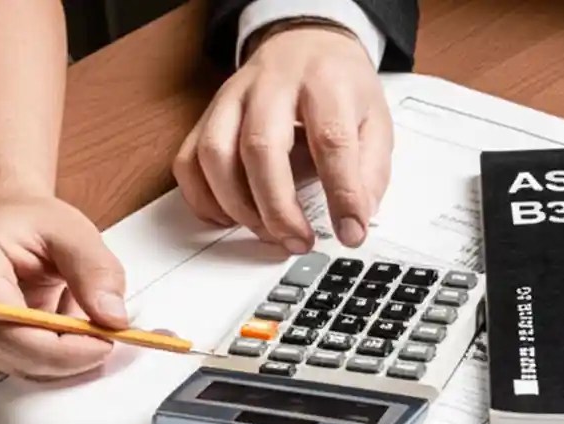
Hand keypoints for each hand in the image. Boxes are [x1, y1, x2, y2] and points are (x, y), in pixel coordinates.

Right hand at [0, 196, 128, 379]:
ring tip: (77, 325)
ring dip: (56, 358)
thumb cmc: (33, 223)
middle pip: (9, 353)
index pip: (8, 327)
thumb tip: (113, 319)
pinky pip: (7, 365)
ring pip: (11, 365)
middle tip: (104, 338)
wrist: (4, 222)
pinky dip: (42, 359)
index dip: (60, 348)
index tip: (104, 342)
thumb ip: (97, 271)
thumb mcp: (74, 232)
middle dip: (66, 356)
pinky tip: (55, 332)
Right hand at [173, 22, 390, 253]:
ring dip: (239, 206)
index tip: (350, 232)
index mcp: (324, 82)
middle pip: (261, 147)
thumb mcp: (375, 120)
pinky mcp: (207, 115)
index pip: (331, 139)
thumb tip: (356, 220)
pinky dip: (204, 199)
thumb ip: (371, 170)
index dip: (342, 193)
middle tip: (297, 241)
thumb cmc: (338, 85)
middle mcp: (272, 85)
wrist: (305, 42)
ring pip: (215, 154)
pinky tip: (231, 217)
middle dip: (278, 207)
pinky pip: (188, 160)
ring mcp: (232, 98)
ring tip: (268, 232)